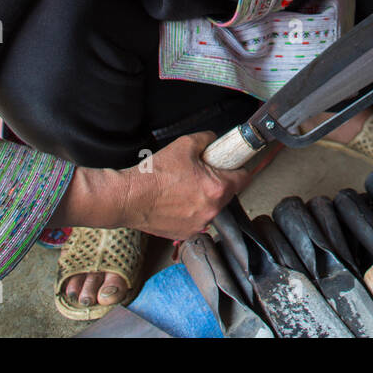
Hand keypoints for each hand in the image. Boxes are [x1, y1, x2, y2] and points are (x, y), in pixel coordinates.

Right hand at [115, 131, 254, 239]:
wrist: (128, 197)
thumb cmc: (154, 174)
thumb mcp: (185, 145)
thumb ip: (208, 139)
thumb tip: (215, 140)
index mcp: (217, 188)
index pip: (244, 178)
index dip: (240, 168)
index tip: (238, 165)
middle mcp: (212, 210)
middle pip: (227, 193)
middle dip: (218, 182)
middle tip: (201, 173)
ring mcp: (199, 225)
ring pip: (212, 207)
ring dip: (205, 198)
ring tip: (184, 187)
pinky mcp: (186, 233)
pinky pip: (197, 219)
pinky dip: (191, 210)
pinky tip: (176, 201)